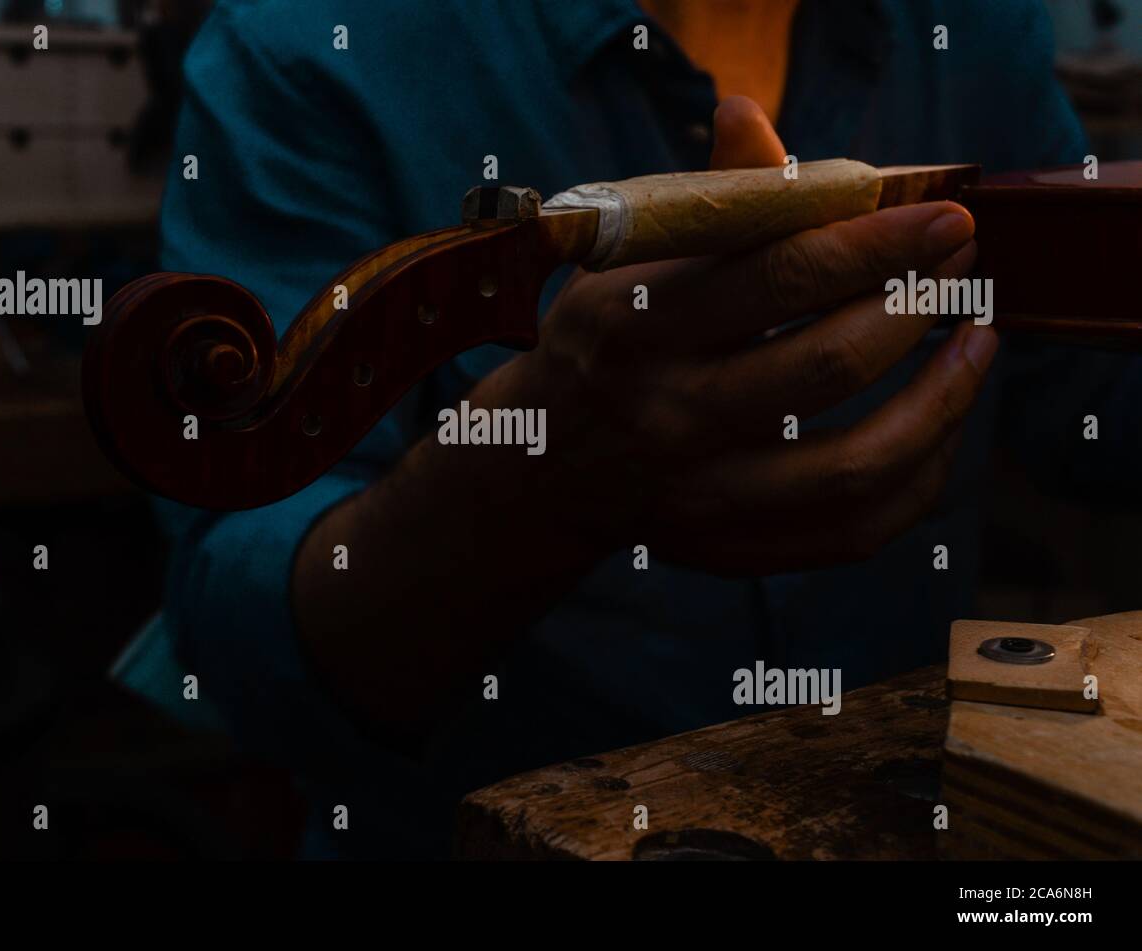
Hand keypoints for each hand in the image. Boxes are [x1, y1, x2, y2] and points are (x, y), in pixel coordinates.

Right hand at [527, 96, 997, 573]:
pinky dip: (918, 478)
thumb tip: (746, 116)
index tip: (948, 217)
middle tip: (959, 270)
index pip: (779, 279)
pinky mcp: (729, 549)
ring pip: (856, 465)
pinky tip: (940, 428)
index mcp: (637, 329)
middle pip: (827, 367)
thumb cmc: (603, 343)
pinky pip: (855, 531)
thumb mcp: (625, 264)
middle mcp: (668, 417)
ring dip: (942, 400)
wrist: (541, 467)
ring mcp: (701, 496)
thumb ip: (702, 202)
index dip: (879, 244)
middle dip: (917, 308)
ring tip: (978, 343)